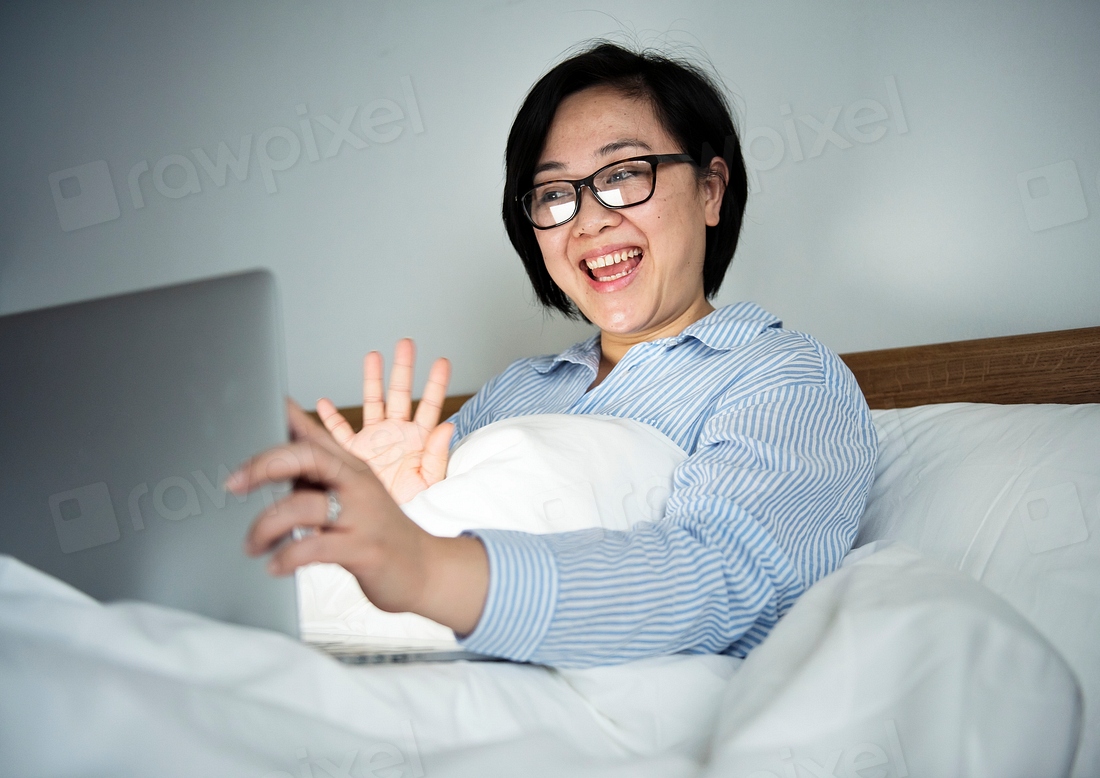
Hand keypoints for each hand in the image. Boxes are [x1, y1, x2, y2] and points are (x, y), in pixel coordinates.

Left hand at [226, 399, 487, 633]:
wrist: (424, 569)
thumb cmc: (379, 530)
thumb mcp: (355, 492)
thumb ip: (319, 468)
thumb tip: (282, 436)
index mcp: (352, 467)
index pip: (312, 435)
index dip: (282, 420)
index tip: (250, 413)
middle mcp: (358, 484)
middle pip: (306, 458)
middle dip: (263, 466)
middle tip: (232, 484)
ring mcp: (362, 516)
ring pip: (302, 507)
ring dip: (265, 527)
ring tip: (252, 545)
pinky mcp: (364, 549)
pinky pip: (314, 548)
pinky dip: (287, 557)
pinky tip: (275, 566)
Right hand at [316, 339, 452, 504]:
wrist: (388, 528)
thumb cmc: (413, 506)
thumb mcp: (429, 482)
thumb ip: (437, 454)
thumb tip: (449, 426)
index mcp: (418, 440)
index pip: (429, 405)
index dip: (435, 384)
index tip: (442, 362)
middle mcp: (396, 434)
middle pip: (400, 394)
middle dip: (403, 369)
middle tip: (406, 344)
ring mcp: (375, 441)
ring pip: (372, 403)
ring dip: (372, 380)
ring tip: (373, 356)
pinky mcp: (354, 453)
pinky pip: (339, 433)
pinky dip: (329, 420)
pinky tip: (323, 403)